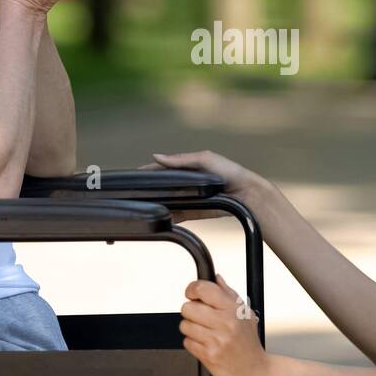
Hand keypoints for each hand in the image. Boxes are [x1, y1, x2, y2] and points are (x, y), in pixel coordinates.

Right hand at [140, 149, 271, 221]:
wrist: (247, 195)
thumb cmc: (229, 172)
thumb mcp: (205, 159)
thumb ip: (181, 160)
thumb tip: (156, 157)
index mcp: (186, 168)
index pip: (161, 170)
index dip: (146, 173)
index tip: (129, 178)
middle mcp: (185, 183)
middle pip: (161, 188)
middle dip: (146, 191)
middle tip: (129, 195)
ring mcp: (188, 198)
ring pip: (166, 203)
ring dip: (155, 205)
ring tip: (139, 207)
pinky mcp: (194, 212)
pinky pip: (177, 216)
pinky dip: (168, 217)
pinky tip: (158, 219)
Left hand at [180, 274, 271, 375]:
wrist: (255, 372)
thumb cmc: (249, 343)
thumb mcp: (245, 314)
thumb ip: (228, 294)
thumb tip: (216, 278)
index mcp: (233, 309)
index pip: (203, 289)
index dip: (192, 289)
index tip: (192, 293)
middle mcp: (225, 323)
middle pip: (188, 307)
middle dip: (191, 312)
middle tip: (200, 317)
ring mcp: (217, 340)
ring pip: (185, 325)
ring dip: (191, 329)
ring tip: (205, 333)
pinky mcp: (209, 355)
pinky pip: (187, 342)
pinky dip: (193, 343)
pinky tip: (205, 345)